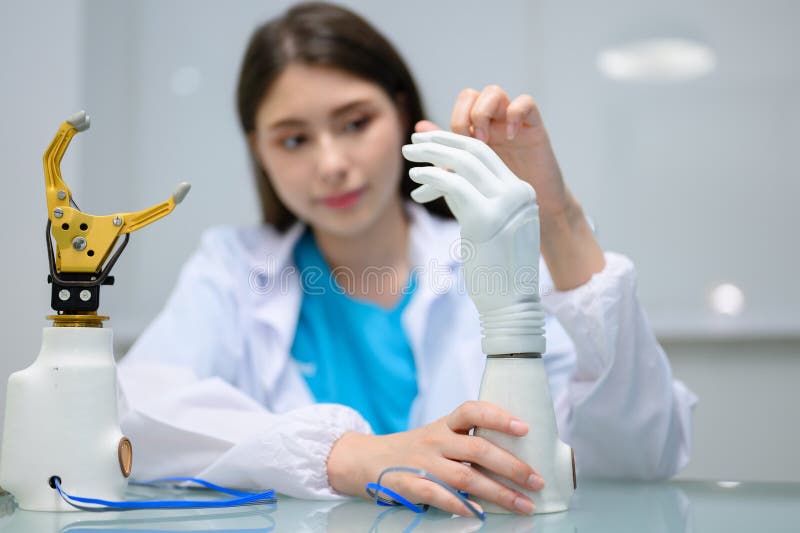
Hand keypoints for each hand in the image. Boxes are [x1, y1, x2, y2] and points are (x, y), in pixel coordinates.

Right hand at [326, 401, 544, 515]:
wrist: (367, 460)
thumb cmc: (414, 450)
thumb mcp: (438, 435)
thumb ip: (467, 440)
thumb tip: (515, 454)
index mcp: (445, 424)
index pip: (473, 410)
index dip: (499, 417)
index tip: (525, 428)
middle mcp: (436, 439)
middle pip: (478, 449)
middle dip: (512, 466)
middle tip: (536, 480)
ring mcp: (423, 463)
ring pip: (466, 477)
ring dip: (498, 493)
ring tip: (523, 504)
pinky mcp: (411, 485)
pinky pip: (440, 496)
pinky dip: (461, 506)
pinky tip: (480, 514)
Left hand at [415, 85, 569, 218]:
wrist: (532, 212)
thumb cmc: (496, 197)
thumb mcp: (464, 179)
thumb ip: (444, 156)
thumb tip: (417, 131)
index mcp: (472, 134)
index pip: (453, 113)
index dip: (445, 126)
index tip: (439, 148)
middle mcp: (491, 123)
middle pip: (469, 96)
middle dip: (461, 117)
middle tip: (463, 142)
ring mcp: (512, 123)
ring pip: (494, 92)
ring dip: (482, 112)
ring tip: (483, 139)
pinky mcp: (535, 128)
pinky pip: (526, 103)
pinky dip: (515, 113)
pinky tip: (508, 136)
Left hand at [416, 85, 605, 290]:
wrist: (512, 306)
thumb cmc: (496, 271)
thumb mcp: (484, 225)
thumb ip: (466, 196)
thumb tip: (439, 177)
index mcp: (522, 192)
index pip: (486, 154)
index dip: (454, 143)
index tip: (429, 141)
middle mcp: (517, 192)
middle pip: (476, 151)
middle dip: (441, 141)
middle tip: (414, 140)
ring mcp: (504, 203)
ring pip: (463, 162)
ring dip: (431, 153)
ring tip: (408, 153)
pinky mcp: (485, 217)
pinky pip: (453, 184)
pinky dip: (430, 176)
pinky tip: (415, 176)